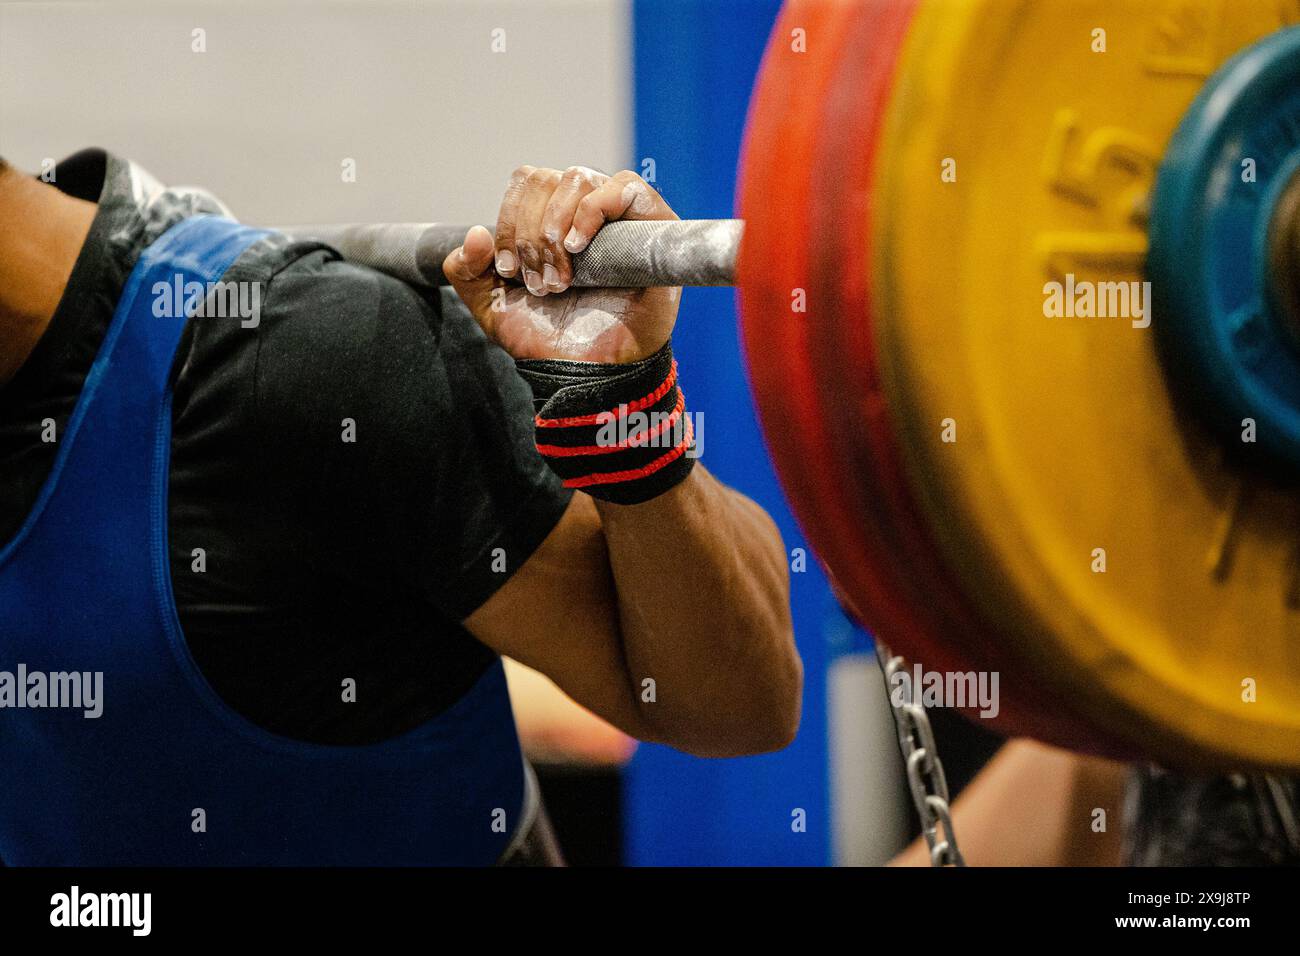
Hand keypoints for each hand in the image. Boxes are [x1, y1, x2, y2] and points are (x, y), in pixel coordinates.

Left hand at [443, 166, 680, 363]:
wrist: (587, 372)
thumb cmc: (549, 341)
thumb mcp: (493, 306)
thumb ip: (467, 271)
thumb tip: (476, 232)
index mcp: (550, 220)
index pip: (526, 183)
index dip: (509, 220)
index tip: (508, 271)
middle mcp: (584, 212)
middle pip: (547, 179)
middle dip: (532, 232)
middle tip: (539, 282)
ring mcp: (619, 218)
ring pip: (579, 179)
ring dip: (557, 226)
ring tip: (560, 276)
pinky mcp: (655, 227)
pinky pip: (627, 188)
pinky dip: (593, 210)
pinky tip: (578, 246)